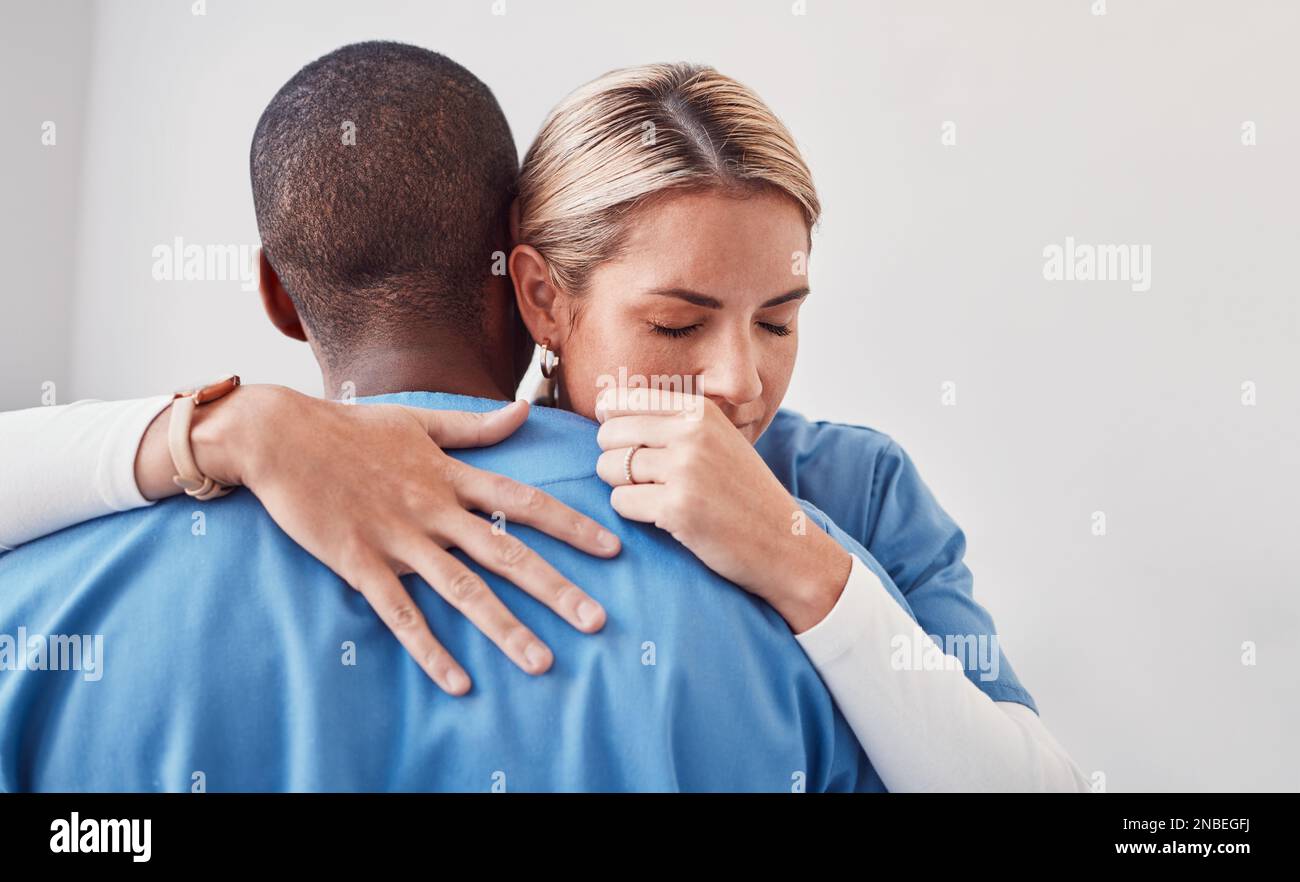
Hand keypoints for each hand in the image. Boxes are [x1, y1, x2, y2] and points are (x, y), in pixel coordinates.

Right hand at [182, 385, 619, 694]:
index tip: (612, 549)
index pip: (525, 503)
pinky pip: (401, 614)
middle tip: (597, 622)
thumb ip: (475, 427)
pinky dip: (429, 650)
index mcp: (451, 476)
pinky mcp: (359, 564)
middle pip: (507, 554)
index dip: (571, 526)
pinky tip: (458, 683)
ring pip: (462, 591)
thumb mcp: (420, 420)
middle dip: (556, 589)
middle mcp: (434, 510)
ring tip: (543, 663)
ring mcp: (398, 540)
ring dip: (505, 629)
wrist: (278, 435)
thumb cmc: (350, 426)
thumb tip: (524, 410)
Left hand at [593, 390, 848, 632]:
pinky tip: (662, 517)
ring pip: (609, 467)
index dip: (611, 422)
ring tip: (655, 497)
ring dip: (622, 487)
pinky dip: (632, 513)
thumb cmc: (743, 495)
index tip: (622, 443)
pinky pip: (620, 502)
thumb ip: (672, 423)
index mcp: (700, 410)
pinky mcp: (677, 507)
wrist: (785, 543)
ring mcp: (685, 469)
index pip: (624, 399)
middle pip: (610, 433)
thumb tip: (603, 410)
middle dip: (614, 458)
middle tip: (641, 479)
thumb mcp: (716, 442)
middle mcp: (692, 432)